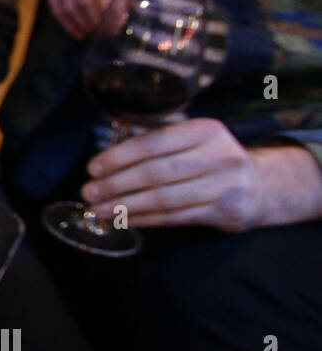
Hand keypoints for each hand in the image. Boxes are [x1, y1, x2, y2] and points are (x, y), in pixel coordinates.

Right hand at [43, 0, 131, 39]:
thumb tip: (129, 9)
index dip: (109, 11)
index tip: (116, 27)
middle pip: (84, 1)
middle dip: (96, 21)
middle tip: (106, 33)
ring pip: (69, 7)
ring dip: (83, 25)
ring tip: (94, 33)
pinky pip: (56, 9)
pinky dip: (68, 24)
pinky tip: (79, 32)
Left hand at [81, 118, 321, 231]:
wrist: (262, 186)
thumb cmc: (212, 160)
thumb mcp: (194, 141)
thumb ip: (159, 146)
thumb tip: (106, 163)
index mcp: (206, 131)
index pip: (154, 143)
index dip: (119, 156)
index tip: (93, 168)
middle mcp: (219, 155)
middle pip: (156, 173)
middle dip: (116, 184)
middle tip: (89, 193)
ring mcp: (225, 185)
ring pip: (164, 199)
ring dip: (126, 206)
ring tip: (99, 210)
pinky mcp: (225, 212)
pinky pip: (176, 218)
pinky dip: (145, 219)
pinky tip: (125, 220)